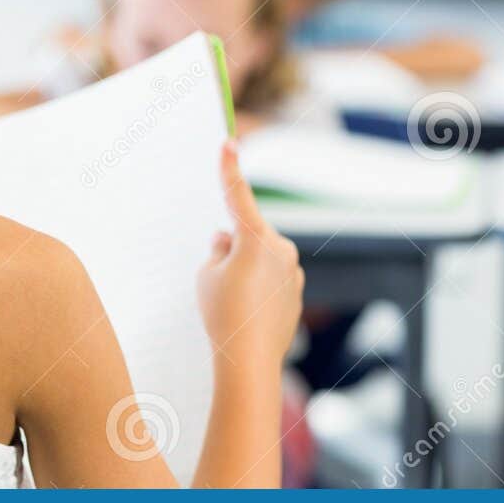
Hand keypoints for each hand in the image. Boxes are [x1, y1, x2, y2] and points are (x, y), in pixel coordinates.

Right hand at [197, 140, 302, 367]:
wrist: (250, 359)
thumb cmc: (223, 312)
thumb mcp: (207, 275)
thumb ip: (217, 251)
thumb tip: (228, 241)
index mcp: (256, 237)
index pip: (237, 196)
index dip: (229, 169)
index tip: (230, 143)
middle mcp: (281, 249)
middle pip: (249, 235)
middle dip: (232, 247)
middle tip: (218, 278)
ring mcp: (292, 272)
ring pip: (261, 258)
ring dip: (246, 269)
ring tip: (232, 301)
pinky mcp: (296, 293)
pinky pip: (272, 280)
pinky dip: (258, 289)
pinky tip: (248, 313)